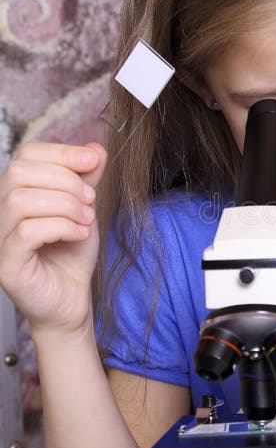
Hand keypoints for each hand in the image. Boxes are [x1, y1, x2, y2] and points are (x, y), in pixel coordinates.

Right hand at [0, 142, 106, 336]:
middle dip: (65, 181)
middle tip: (90, 201)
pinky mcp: (7, 263)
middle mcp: (0, 211)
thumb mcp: (85, 208)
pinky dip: (61, 227)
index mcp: (17, 192)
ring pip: (20, 201)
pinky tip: (79, 234)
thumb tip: (95, 147)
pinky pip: (27, 232)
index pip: (27, 154)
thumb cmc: (72, 255)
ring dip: (65, 206)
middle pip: (19, 172)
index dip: (62, 152)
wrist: (71, 299)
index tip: (93, 162)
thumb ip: (87, 178)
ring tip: (86, 221)